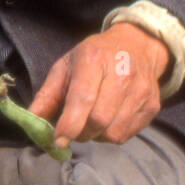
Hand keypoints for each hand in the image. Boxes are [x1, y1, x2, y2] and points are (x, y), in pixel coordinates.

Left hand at [29, 23, 171, 147]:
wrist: (137, 45)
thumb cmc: (94, 57)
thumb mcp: (65, 66)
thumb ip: (47, 95)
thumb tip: (31, 120)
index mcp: (95, 59)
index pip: (83, 98)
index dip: (69, 124)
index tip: (57, 139)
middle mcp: (123, 73)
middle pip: (99, 120)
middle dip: (80, 133)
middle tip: (73, 128)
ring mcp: (141, 90)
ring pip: (114, 132)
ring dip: (96, 136)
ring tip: (90, 122)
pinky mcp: (152, 106)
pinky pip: (127, 135)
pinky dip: (111, 135)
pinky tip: (107, 120)